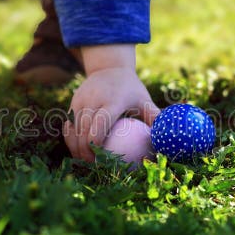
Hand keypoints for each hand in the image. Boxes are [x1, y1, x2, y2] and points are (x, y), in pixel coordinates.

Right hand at [64, 45, 158, 161]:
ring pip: (74, 129)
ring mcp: (81, 100)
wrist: (109, 68)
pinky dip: (71, 140)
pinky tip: (78, 152)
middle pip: (84, 129)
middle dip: (86, 151)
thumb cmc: (131, 90)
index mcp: (113, 99)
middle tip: (95, 166)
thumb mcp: (144, 100)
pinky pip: (69, 125)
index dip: (97, 142)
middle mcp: (94, 99)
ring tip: (85, 162)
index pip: (101, 123)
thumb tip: (165, 139)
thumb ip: (154, 118)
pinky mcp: (73, 102)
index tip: (101, 158)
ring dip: (76, 148)